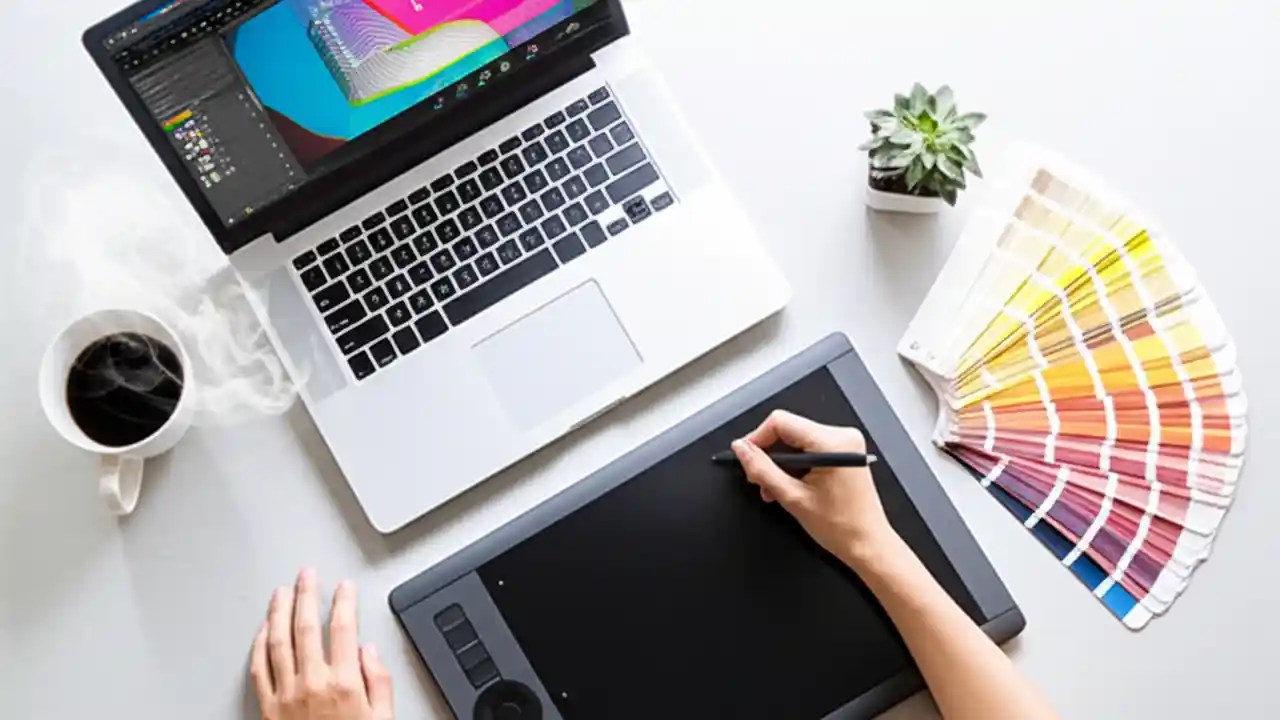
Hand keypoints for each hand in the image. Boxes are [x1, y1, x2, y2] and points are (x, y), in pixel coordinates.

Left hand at [250, 568, 393, 719]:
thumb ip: (379, 682)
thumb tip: (370, 653)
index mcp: (344, 683)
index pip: (343, 628)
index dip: (344, 601)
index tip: (344, 587)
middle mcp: (312, 684)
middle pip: (306, 627)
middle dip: (307, 594)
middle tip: (307, 575)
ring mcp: (285, 695)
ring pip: (278, 641)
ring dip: (279, 611)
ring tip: (282, 592)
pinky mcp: (267, 709)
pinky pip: (258, 669)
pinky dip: (259, 645)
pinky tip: (262, 630)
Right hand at [732, 410, 898, 567]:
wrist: (867, 543)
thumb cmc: (842, 526)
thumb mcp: (792, 497)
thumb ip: (762, 469)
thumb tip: (742, 449)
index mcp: (833, 443)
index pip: (781, 422)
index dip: (757, 438)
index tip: (745, 455)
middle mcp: (842, 436)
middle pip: (788, 430)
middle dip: (769, 455)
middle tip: (758, 479)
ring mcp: (845, 443)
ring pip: (796, 440)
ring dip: (780, 463)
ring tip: (774, 488)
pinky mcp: (844, 452)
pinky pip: (809, 448)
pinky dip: (795, 465)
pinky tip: (789, 485)